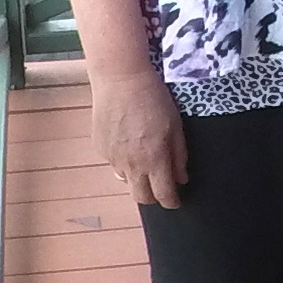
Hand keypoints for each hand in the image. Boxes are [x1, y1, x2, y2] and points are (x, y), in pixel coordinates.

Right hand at [90, 68, 187, 207]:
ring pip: (126, 180)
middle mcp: (131, 164)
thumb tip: (182, 179)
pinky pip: (114, 163)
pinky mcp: (100, 149)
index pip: (163, 195)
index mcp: (154, 159)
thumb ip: (179, 155)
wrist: (121, 80)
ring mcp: (113, 158)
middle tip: (162, 189)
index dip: (171, 202)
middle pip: (141, 197)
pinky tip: (129, 141)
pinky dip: (124, 160)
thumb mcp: (176, 125)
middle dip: (153, 198)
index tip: (176, 201)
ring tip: (146, 161)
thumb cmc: (154, 98)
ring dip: (138, 178)